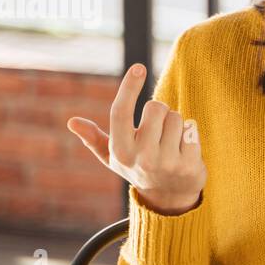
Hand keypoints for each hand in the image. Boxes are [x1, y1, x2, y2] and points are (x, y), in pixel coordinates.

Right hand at [66, 64, 205, 215]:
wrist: (170, 197)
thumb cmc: (138, 167)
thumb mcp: (114, 156)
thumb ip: (94, 139)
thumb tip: (72, 122)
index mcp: (120, 151)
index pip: (120, 112)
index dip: (128, 88)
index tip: (138, 67)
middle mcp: (141, 158)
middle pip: (155, 107)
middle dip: (160, 111)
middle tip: (158, 130)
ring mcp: (166, 163)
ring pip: (176, 117)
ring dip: (176, 124)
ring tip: (171, 142)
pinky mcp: (189, 166)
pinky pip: (192, 128)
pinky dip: (190, 133)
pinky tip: (185, 149)